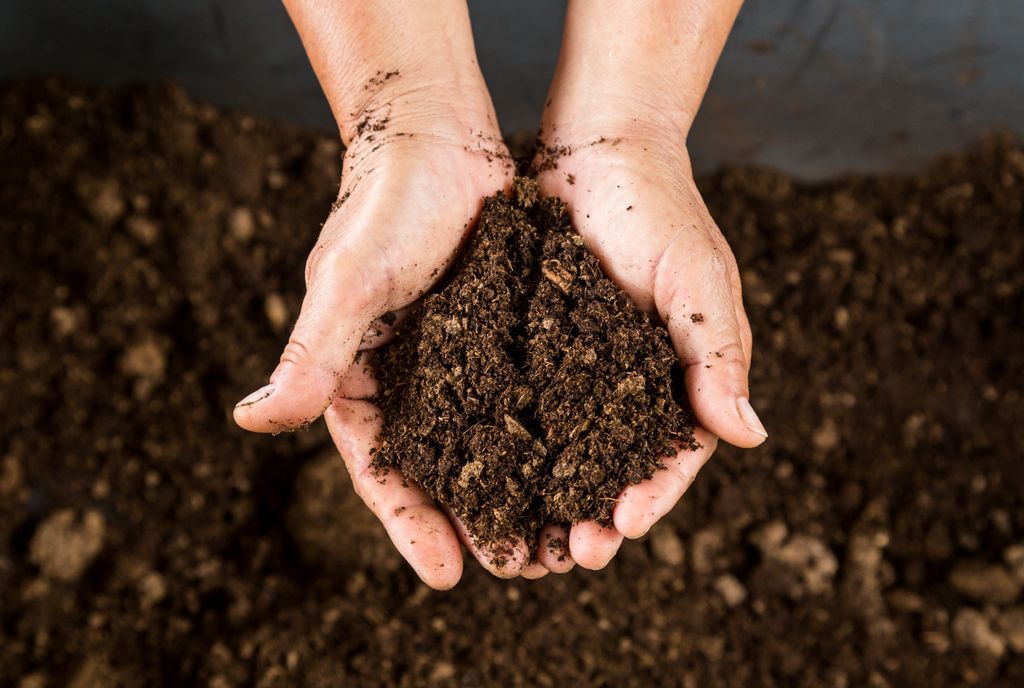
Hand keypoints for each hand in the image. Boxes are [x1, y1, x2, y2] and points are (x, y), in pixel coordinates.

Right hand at [233, 85, 528, 586]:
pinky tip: (582, 465)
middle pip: (440, 469)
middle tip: (517, 569)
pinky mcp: (500, 335)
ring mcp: (458, 360)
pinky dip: (548, 433)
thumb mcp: (349, 282)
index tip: (447, 577)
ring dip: (518, 490)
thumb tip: (251, 422)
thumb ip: (310, 354)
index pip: (381, 468)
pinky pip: (525, 395)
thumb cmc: (383, 203)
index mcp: (359, 378)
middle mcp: (409, 379)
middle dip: (473, 522)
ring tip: (556, 538)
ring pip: (489, 442)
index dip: (410, 524)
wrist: (436, 134)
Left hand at [531, 121, 766, 569]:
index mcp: (679, 376)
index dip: (652, 494)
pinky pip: (519, 407)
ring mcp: (577, 370)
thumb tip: (750, 436)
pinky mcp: (532, 349)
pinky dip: (509, 448)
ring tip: (527, 540)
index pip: (673, 454)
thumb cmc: (659, 209)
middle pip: (615, 467)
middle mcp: (627, 383)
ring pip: (564, 451)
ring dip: (549, 499)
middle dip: (595, 514)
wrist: (596, 150)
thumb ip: (717, 353)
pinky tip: (483, 479)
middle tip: (569, 554)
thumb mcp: (697, 279)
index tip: (623, 527)